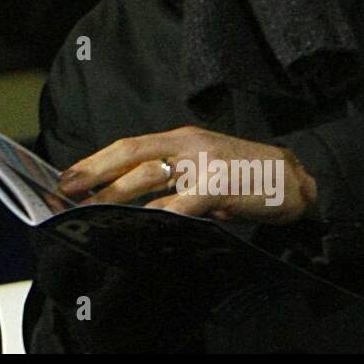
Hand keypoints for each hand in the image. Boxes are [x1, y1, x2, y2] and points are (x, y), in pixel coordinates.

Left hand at [57, 125, 317, 223]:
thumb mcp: (203, 171)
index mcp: (180, 140)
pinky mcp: (221, 184)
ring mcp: (205, 163)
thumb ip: (172, 182)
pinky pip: (184, 201)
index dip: (96, 160)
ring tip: (91, 209)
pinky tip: (141, 222)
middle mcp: (188, 145)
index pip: (129, 146)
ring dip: (116, 194)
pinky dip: (161, 212)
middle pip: (131, 155)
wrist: (297, 180)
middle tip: (65, 191)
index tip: (67, 177)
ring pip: (150, 175)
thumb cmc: (246, 178)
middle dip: (94, 173)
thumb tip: (130, 203)